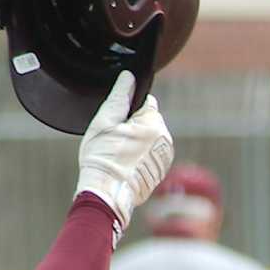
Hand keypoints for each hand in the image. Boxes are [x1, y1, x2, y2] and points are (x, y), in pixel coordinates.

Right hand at [75, 72, 173, 244]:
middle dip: (133, 125)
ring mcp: (165, 156)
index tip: (115, 121)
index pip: (145, 102)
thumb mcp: (105, 122)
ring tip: (118, 153)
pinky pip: (150, 154)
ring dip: (137, 141)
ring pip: (150, 138)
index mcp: (154, 124)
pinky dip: (139, 156)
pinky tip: (124, 163)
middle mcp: (165, 139)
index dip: (128, 108)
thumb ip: (119, 97)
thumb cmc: (103, 158)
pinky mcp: (161, 170)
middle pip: (148, 121)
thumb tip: (129, 77)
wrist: (107, 193)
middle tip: (113, 139)